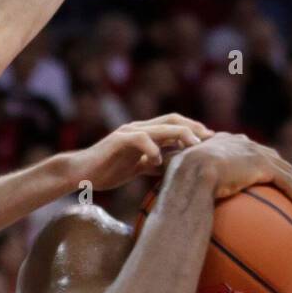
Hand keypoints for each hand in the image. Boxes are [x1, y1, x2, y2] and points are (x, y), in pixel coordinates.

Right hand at [65, 114, 212, 193]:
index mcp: (144, 134)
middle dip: (193, 128)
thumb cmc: (106, 171)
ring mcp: (128, 132)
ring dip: (180, 135)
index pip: (174, 124)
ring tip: (195, 146)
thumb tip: (172, 169)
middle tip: (210, 139)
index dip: (193, 129)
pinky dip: (153, 148)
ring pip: (160, 127)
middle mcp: (138, 128)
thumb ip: (152, 164)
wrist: (80, 172)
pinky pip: (140, 139)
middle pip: (172, 120)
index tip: (211, 140)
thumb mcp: (136, 168)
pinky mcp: (118, 141)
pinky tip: (159, 161)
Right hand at [173, 132, 291, 217]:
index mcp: (224, 144)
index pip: (249, 152)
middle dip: (287, 176)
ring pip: (286, 171)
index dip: (261, 164)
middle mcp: (241, 144)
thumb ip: (184, 187)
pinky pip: (288, 183)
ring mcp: (253, 152)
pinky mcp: (263, 164)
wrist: (188, 174)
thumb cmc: (176, 180)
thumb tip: (173, 209)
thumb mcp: (178, 179)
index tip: (268, 179)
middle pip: (273, 158)